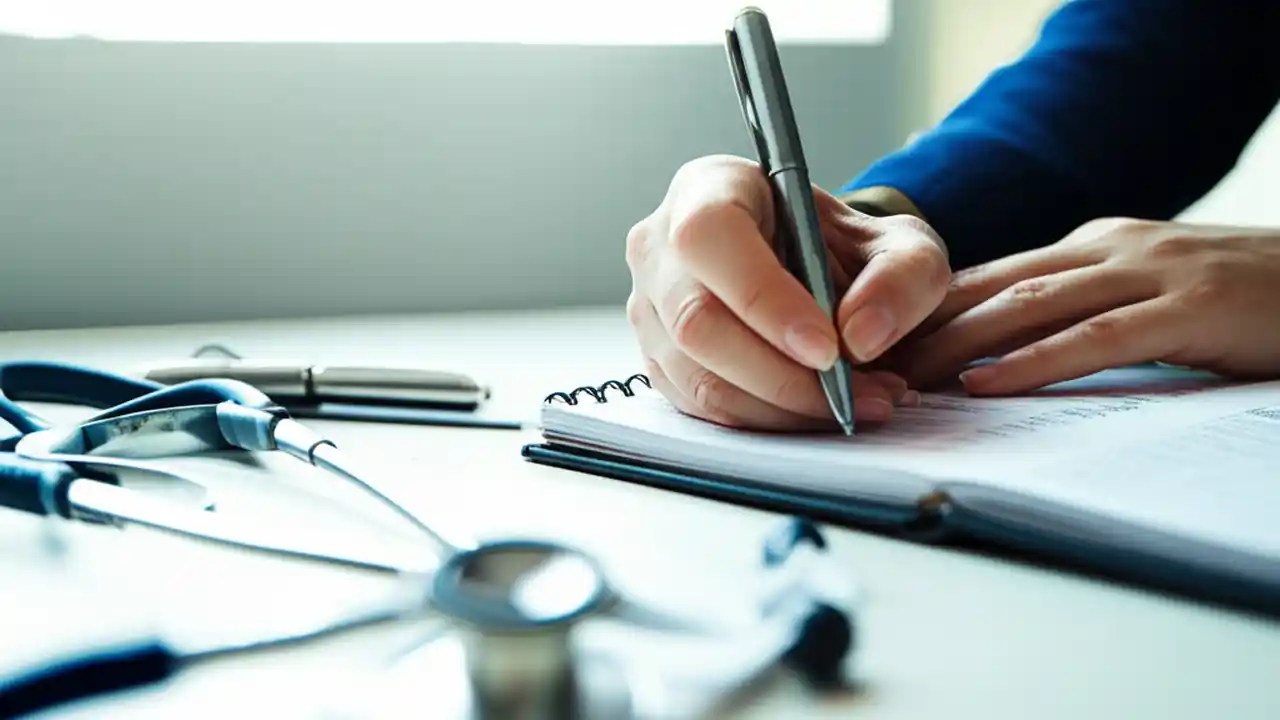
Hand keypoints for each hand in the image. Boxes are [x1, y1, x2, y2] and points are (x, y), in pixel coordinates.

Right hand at [625, 155, 950, 429]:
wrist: (820, 278)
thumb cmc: (846, 250)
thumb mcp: (899, 244)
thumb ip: (901, 277)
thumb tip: (861, 336)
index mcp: (708, 190)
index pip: (710, 236)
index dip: (763, 297)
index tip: (827, 348)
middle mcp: (661, 247)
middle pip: (696, 321)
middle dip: (781, 374)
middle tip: (852, 393)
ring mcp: (650, 309)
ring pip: (697, 376)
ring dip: (780, 408)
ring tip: (853, 405)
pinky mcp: (657, 362)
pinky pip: (701, 408)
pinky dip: (764, 422)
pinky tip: (816, 411)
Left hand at [895, 218, 1279, 394]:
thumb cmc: (1232, 300)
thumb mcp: (1141, 295)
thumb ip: (1077, 312)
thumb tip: (997, 353)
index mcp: (1090, 247)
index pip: (986, 278)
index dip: (921, 312)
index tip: (871, 346)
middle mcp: (1107, 249)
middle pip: (991, 289)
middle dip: (920, 330)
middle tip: (864, 369)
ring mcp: (1149, 274)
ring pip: (1028, 307)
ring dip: (956, 346)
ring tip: (902, 378)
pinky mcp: (1188, 310)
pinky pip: (1094, 338)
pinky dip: (1033, 362)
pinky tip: (987, 384)